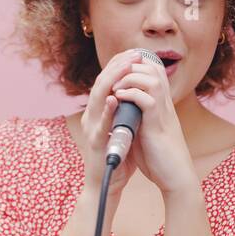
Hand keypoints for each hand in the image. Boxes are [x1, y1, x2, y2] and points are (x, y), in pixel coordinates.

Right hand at [80, 49, 143, 197]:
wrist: (108, 183)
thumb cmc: (118, 155)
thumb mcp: (125, 126)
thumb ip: (129, 110)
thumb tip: (142, 92)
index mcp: (100, 111)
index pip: (108, 81)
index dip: (120, 65)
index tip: (136, 52)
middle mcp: (93, 116)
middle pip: (101, 83)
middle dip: (118, 66)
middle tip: (134, 53)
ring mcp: (92, 128)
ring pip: (98, 98)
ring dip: (112, 80)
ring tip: (126, 67)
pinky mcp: (96, 143)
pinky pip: (101, 125)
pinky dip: (107, 110)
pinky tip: (114, 99)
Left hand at [109, 50, 199, 195]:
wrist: (175, 176)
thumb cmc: (159, 157)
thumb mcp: (146, 129)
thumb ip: (137, 115)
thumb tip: (121, 105)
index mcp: (162, 103)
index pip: (153, 70)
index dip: (136, 63)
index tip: (118, 69)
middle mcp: (165, 103)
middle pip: (153, 67)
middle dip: (130, 66)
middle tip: (114, 76)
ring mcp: (163, 112)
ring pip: (151, 78)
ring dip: (130, 78)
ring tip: (116, 87)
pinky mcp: (157, 124)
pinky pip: (147, 99)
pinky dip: (131, 95)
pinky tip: (119, 99)